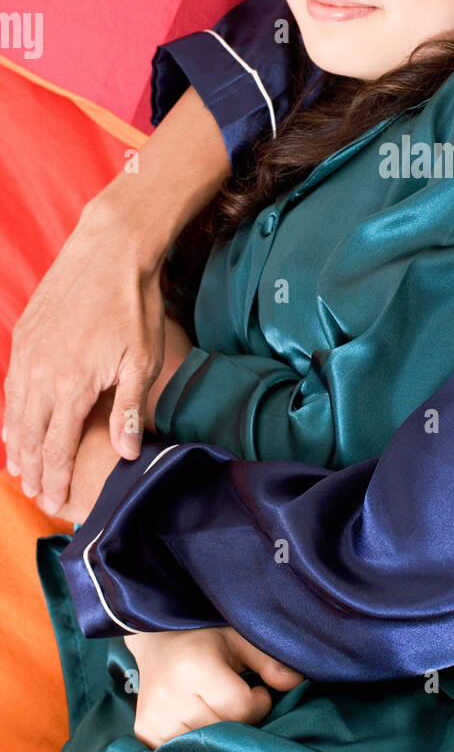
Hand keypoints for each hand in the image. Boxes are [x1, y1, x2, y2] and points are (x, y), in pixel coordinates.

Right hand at [3, 190, 167, 507]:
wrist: (111, 248)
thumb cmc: (133, 304)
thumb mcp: (142, 359)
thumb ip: (129, 410)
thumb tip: (125, 453)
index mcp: (70, 384)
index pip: (57, 447)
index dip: (55, 479)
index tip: (56, 503)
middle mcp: (40, 372)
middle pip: (29, 436)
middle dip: (33, 471)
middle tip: (37, 497)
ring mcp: (27, 352)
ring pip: (14, 412)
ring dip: (17, 445)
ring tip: (22, 472)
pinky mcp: (24, 334)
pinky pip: (10, 384)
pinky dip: (9, 412)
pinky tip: (13, 426)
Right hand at [124, 627, 304, 748]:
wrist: (158, 643)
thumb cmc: (204, 639)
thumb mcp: (239, 639)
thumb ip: (268, 660)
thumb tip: (296, 682)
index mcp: (192, 666)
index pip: (241, 708)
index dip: (258, 701)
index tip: (255, 688)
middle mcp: (169, 696)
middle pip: (225, 728)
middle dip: (241, 719)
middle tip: (236, 698)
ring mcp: (154, 719)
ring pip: (207, 744)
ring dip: (221, 731)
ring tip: (218, 707)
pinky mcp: (146, 734)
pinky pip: (185, 750)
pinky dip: (200, 741)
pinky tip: (200, 721)